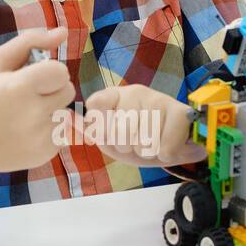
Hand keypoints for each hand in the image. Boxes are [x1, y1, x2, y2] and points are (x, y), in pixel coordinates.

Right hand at [0, 27, 74, 177]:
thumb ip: (31, 41)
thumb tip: (64, 33)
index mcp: (20, 87)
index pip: (61, 71)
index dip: (49, 71)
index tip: (33, 77)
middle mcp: (33, 114)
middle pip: (68, 91)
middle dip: (52, 89)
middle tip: (29, 95)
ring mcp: (40, 137)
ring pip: (66, 112)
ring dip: (52, 110)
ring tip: (26, 114)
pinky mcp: (46, 154)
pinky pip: (62, 133)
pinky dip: (50, 130)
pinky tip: (27, 131)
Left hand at [83, 85, 205, 166]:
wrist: (173, 146)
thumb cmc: (137, 140)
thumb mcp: (109, 139)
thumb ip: (88, 130)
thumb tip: (65, 117)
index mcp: (115, 96)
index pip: (95, 104)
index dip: (101, 126)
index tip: (108, 132)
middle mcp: (136, 92)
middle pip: (119, 132)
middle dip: (127, 146)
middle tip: (136, 141)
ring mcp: (159, 99)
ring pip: (143, 141)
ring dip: (148, 151)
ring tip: (153, 143)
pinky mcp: (180, 112)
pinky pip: (165, 146)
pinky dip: (165, 154)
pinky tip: (168, 144)